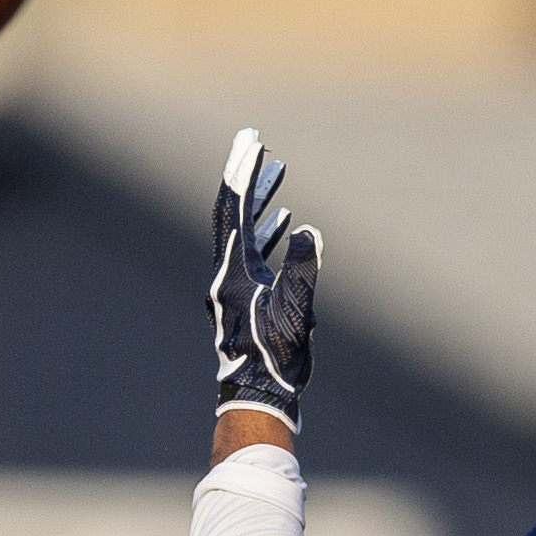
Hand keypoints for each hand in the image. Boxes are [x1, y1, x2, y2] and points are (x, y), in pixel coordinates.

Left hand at [209, 128, 319, 430]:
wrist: (259, 395)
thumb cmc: (275, 357)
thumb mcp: (295, 312)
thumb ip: (303, 269)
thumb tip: (309, 232)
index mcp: (233, 271)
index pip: (234, 209)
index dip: (243, 172)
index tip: (251, 140)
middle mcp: (226, 273)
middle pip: (231, 212)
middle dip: (245, 176)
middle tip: (255, 143)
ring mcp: (233, 286)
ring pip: (243, 230)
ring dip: (260, 200)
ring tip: (278, 172)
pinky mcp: (244, 298)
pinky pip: (253, 253)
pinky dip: (267, 231)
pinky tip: (284, 221)